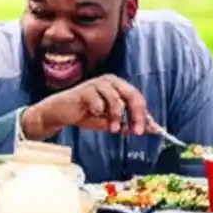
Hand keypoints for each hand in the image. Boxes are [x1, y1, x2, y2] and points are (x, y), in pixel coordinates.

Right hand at [21, 74, 151, 140]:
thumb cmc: (86, 114)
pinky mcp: (84, 90)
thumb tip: (149, 129)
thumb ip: (127, 123)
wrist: (62, 113)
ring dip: (116, 116)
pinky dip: (99, 111)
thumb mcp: (110, 121)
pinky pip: (98, 101)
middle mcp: (110, 82)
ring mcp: (97, 84)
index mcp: (118, 86)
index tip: (146, 130)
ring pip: (115, 99)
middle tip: (136, 131)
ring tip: (113, 129)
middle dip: (136, 115)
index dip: (143, 114)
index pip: (137, 98)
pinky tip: (94, 114)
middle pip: (131, 95)